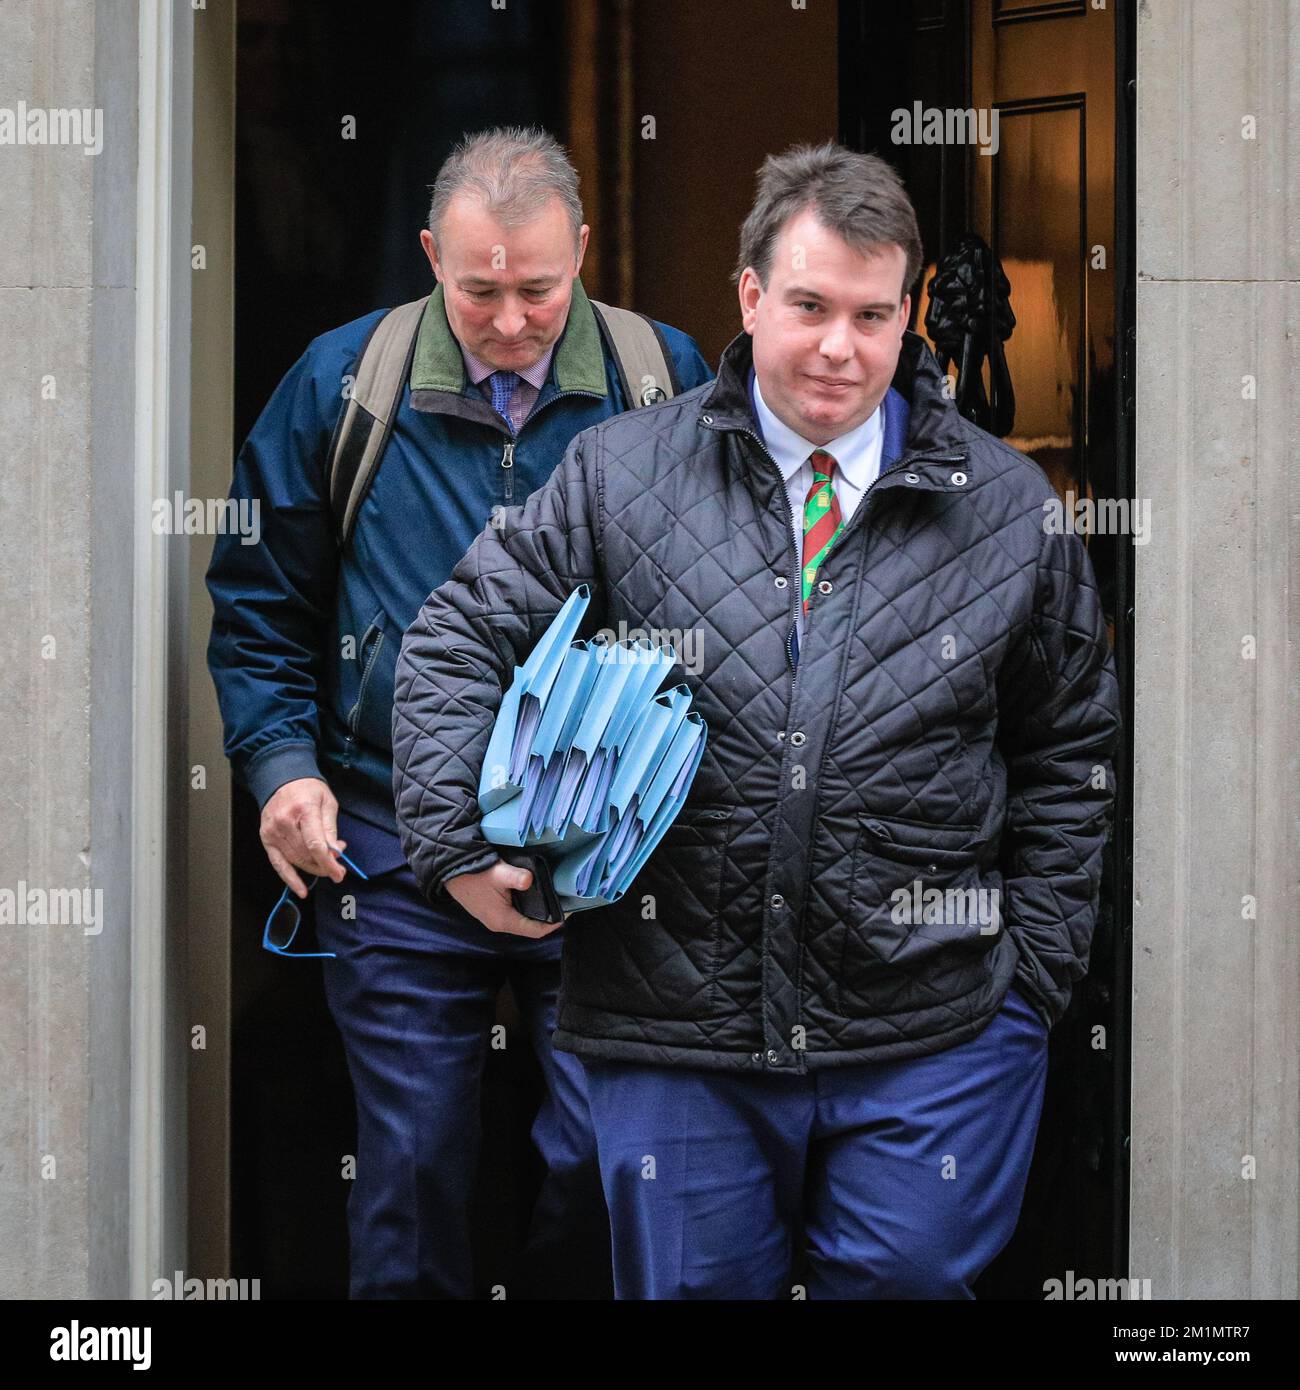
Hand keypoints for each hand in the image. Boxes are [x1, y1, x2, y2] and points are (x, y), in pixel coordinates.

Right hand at [259, 777, 346, 898]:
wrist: (282, 779)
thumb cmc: (308, 790)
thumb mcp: (328, 803)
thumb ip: (331, 829)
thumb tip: (335, 852)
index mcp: (303, 810)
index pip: (316, 844)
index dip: (329, 863)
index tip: (339, 873)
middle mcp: (284, 822)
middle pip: (306, 855)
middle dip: (324, 865)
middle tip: (338, 865)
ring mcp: (272, 831)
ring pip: (295, 861)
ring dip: (313, 868)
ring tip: (326, 864)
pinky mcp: (266, 838)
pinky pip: (278, 864)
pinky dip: (290, 879)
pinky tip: (301, 890)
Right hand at [445, 861, 568, 938]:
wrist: (450, 871)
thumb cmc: (473, 874)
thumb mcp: (497, 873)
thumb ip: (515, 877)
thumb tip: (529, 880)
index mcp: (503, 920)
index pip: (535, 930)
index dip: (553, 924)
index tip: (567, 912)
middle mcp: (500, 923)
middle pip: (531, 926)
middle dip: (548, 916)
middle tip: (564, 903)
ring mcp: (495, 917)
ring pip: (523, 918)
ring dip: (537, 910)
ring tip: (553, 897)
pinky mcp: (492, 909)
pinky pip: (515, 911)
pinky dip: (527, 905)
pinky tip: (535, 893)